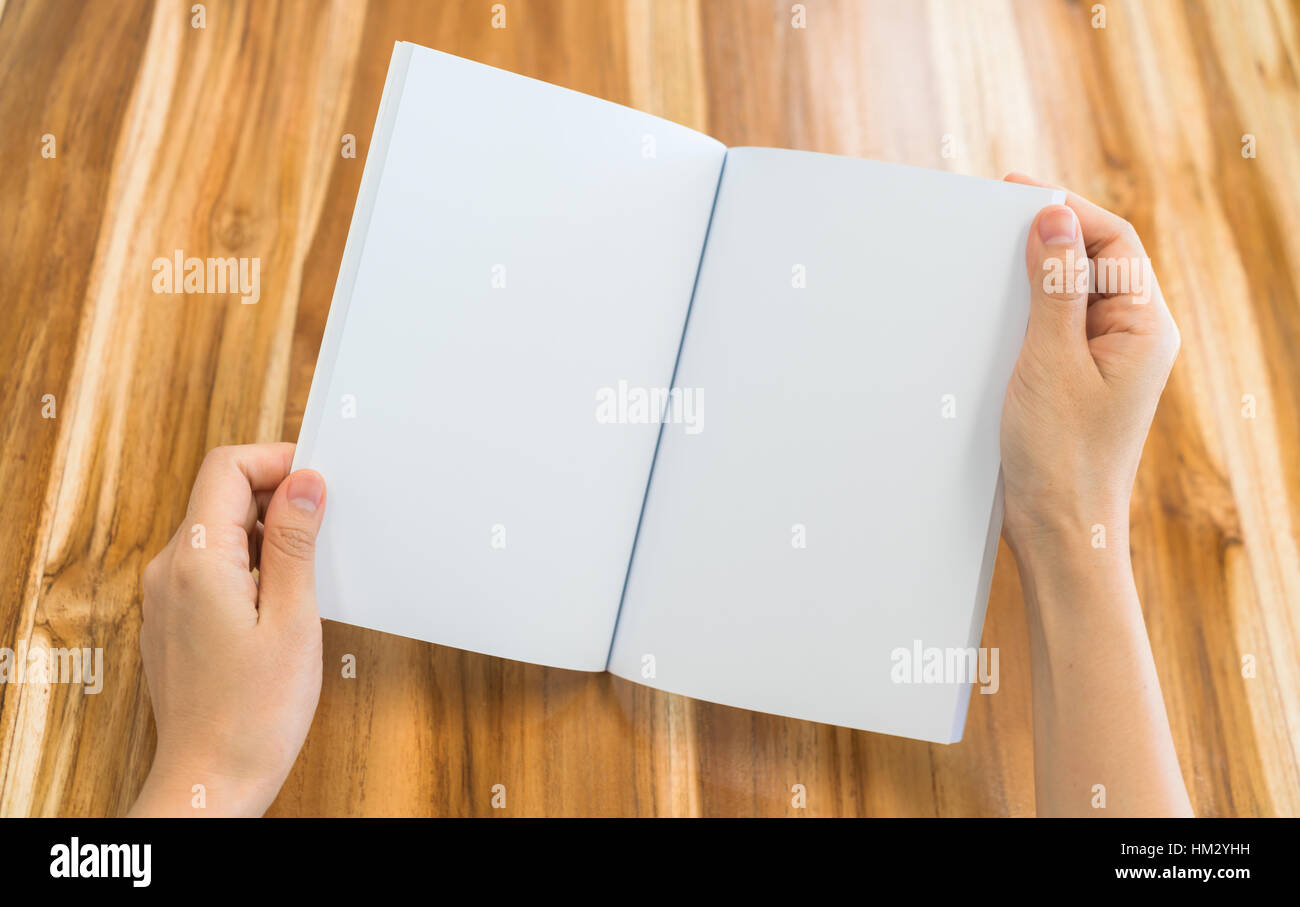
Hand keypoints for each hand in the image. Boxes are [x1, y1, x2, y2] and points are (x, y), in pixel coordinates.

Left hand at [129, 443, 325, 816]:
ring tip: (307, 579)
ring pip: (218, 532)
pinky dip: (250, 565)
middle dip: (276, 498)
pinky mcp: (174, 619)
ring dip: (266, 535)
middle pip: (220, 495)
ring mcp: (166, 596)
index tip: (319, 481)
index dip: (276, 461)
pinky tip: (281, 605)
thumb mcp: (294, 620)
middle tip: (326, 530)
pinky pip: (211, 566)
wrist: (211, 782)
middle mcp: (170, 571)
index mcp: (197, 561)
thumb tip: (305, 481)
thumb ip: (297, 543)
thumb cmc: (254, 715)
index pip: (226, 467)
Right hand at [998, 176, 1190, 815]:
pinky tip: (992, 315)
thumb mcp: (1049, 361)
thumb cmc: (1061, 460)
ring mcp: (1105, 361)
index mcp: (1144, 327)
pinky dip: (1024, 312)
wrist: (1060, 534)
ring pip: (1070, 294)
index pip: (1114, 242)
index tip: (1014, 195)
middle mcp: (1132, 339)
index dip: (1067, 211)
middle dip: (1047, 238)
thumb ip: (1054, 285)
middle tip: (990, 224)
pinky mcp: (1076, 382)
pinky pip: (1054, 327)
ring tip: (987, 266)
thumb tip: (1053, 216)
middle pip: (1095, 261)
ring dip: (1032, 276)